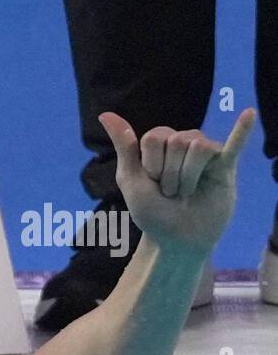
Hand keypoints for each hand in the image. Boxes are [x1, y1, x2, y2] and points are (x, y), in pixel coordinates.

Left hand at [99, 108, 254, 253]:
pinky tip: (249, 114)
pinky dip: (242, 130)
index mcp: (161, 144)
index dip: (151, 164)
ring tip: (187, 192)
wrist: (175, 239)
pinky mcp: (226, 167)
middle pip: (178, 141)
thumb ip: (124, 146)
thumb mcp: (131, 180)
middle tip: (171, 192)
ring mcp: (207, 155)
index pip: (155, 137)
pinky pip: (235, 144)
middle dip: (169, 174)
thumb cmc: (152, 212)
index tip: (152, 182)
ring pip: (199, 146)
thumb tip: (105, 115)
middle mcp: (184, 144)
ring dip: (187, 178)